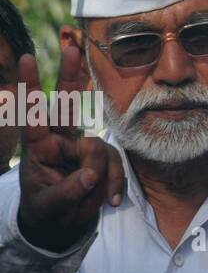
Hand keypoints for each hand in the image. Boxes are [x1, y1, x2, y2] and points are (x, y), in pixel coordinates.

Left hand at [15, 50, 124, 253]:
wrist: (64, 224)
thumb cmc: (47, 210)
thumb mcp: (49, 207)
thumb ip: (67, 191)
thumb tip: (89, 175)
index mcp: (39, 147)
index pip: (32, 115)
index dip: (29, 88)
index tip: (27, 58)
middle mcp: (61, 140)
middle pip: (67, 103)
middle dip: (70, 75)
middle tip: (72, 47)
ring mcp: (84, 146)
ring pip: (98, 148)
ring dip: (100, 175)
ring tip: (93, 198)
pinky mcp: (103, 156)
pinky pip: (115, 163)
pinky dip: (115, 182)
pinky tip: (110, 199)